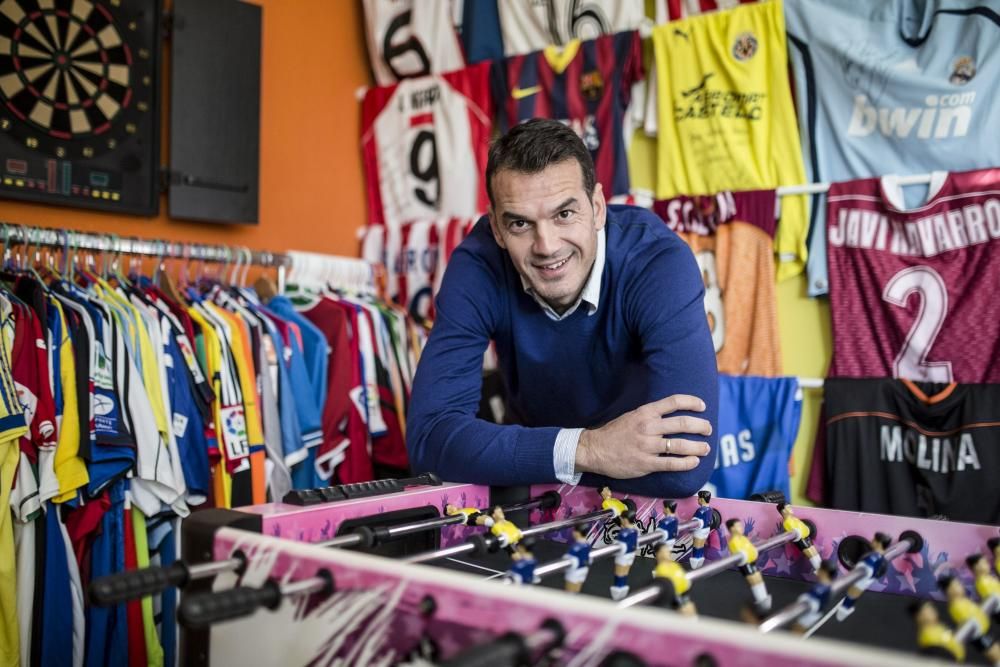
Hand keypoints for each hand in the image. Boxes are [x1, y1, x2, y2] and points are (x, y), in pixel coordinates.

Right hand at [574, 395, 711, 478]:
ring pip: (680, 445)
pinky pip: (672, 463)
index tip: (702, 406)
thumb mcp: (631, 416)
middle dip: (700, 426)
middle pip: (682, 423)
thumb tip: (671, 416)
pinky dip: (687, 463)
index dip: (691, 402)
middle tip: (708, 429)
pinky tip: (694, 462)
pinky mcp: (646, 463)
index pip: (673, 402)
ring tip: (706, 448)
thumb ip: (650, 415)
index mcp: (645, 413)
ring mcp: (647, 446)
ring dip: (698, 446)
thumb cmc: (613, 433)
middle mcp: (648, 427)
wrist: (594, 450)